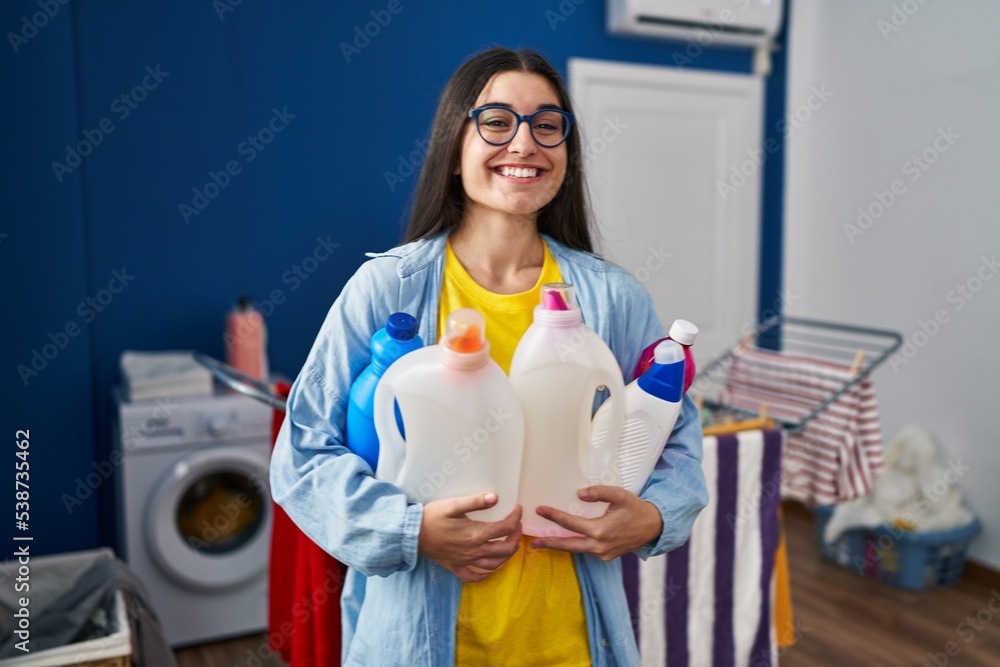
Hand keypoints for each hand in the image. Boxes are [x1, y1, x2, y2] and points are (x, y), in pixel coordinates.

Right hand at [418, 492, 521, 582]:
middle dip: (515, 538)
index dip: (516, 518)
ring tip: (509, 545)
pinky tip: (487, 571)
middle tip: (517, 527)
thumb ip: (475, 501)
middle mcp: (474, 550)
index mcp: (476, 534)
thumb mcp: (453, 505)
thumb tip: (495, 497)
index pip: (505, 528)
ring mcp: (465, 560)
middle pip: (505, 549)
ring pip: (494, 565)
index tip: (518, 509)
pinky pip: (472, 576)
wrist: (411, 534)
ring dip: (506, 556)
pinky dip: (483, 576)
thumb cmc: (431, 517)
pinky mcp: (455, 566)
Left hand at [530, 485, 662, 560]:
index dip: (554, 516)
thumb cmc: (636, 508)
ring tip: (544, 542)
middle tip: (532, 542)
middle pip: (568, 545)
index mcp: (601, 530)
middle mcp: (600, 545)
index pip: (571, 523)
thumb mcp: (620, 495)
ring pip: (577, 550)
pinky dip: (575, 546)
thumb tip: (579, 494)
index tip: (540, 510)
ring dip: (561, 545)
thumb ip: (599, 492)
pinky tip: (566, 540)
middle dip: (550, 543)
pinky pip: (587, 551)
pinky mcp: (606, 556)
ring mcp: (603, 553)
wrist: (654, 526)